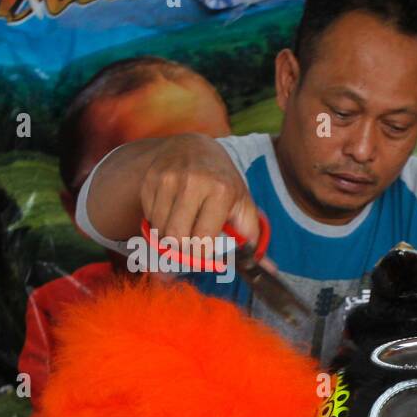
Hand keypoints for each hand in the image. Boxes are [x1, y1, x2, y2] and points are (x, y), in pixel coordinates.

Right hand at [139, 134, 259, 243]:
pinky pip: (148, 216)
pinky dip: (158, 223)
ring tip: (182, 229)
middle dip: (182, 250)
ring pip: (159, 229)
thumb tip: (268, 270)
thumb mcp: (244, 205)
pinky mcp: (151, 178)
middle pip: (176, 237)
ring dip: (168, 238)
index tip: (204, 254)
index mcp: (221, 191)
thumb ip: (253, 238)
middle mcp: (193, 182)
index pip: (202, 238)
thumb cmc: (224, 182)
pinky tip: (171, 214)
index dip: (201, 255)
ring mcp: (169, 178)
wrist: (196, 147)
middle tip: (190, 247)